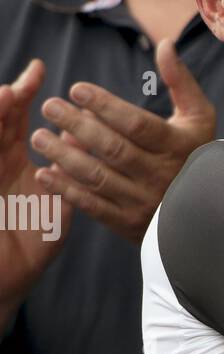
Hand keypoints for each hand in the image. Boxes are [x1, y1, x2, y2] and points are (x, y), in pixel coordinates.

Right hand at [0, 58, 73, 305]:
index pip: (16, 119)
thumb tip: (86, 142)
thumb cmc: (29, 246)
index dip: (25, 94)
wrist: (5, 282)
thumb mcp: (55, 207)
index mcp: (15, 163)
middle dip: (8, 100)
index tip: (37, 71)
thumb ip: (70, 175)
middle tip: (23, 82)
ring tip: (7, 98)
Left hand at [31, 39, 215, 243]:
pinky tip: (46, 173)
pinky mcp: (129, 223)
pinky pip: (94, 206)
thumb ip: (181, 81)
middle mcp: (160, 176)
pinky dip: (67, 191)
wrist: (207, 211)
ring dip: (65, 157)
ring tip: (39, 137)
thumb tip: (165, 44)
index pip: (136, 124)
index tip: (77, 89)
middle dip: (78, 126)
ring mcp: (144, 202)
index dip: (105, 106)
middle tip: (50, 106)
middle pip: (113, 148)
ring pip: (98, 177)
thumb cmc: (198, 154)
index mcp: (175, 146)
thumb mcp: (199, 117)